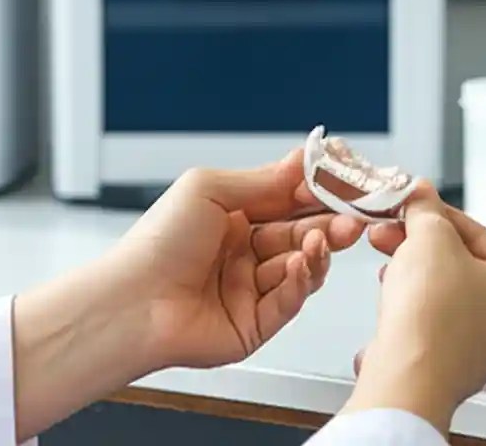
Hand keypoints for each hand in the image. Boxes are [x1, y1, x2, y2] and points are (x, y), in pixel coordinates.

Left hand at [11, 149, 364, 439]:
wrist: (132, 301)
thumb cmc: (157, 243)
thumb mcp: (210, 189)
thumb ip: (264, 179)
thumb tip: (305, 160)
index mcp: (234, 218)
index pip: (290, 201)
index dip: (320, 194)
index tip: (348, 183)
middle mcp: (245, 253)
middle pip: (303, 235)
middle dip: (331, 225)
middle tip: (353, 218)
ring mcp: (251, 290)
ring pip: (303, 269)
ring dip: (317, 252)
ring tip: (323, 239)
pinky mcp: (255, 325)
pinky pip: (290, 301)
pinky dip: (301, 282)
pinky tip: (300, 265)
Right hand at [342, 185, 485, 434]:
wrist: (407, 379)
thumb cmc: (434, 310)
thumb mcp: (430, 238)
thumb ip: (426, 210)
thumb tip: (419, 193)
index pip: (479, 234)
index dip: (436, 213)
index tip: (409, 201)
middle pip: (462, 262)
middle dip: (419, 243)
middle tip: (387, 228)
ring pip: (445, 290)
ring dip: (411, 269)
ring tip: (385, 257)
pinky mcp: (455, 365)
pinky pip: (434, 321)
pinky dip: (411, 303)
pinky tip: (389, 294)